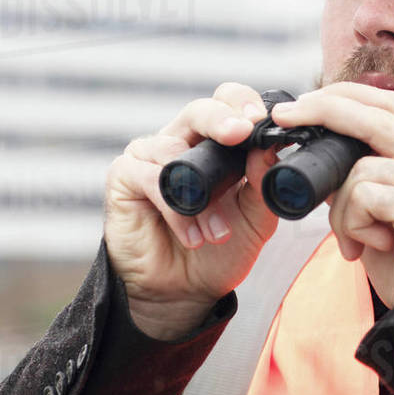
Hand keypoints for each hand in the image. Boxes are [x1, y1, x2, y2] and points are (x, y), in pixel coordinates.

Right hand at [103, 82, 281, 339]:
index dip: (243, 103)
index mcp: (215, 143)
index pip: (227, 102)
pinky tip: (192, 236)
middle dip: (222, 118)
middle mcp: (181, 141)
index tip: (263, 120)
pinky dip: (177, 209)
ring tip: (218, 233)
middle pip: (198, 109)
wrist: (186, 292)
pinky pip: (150, 177)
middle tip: (241, 133)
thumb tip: (270, 149)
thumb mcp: (256, 218)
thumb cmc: (220, 250)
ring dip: (204, 197)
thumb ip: (264, 184)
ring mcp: (149, 156)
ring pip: (175, 150)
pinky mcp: (124, 177)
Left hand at [270, 82, 393, 306]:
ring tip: (355, 241)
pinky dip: (351, 224)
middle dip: (326, 109)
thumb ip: (362, 178)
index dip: (350, 96)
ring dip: (342, 209)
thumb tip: (320, 148)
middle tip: (286, 116)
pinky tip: (365, 248)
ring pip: (362, 168)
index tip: (309, 99)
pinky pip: (364, 196)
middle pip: (380, 115)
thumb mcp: (383, 215)